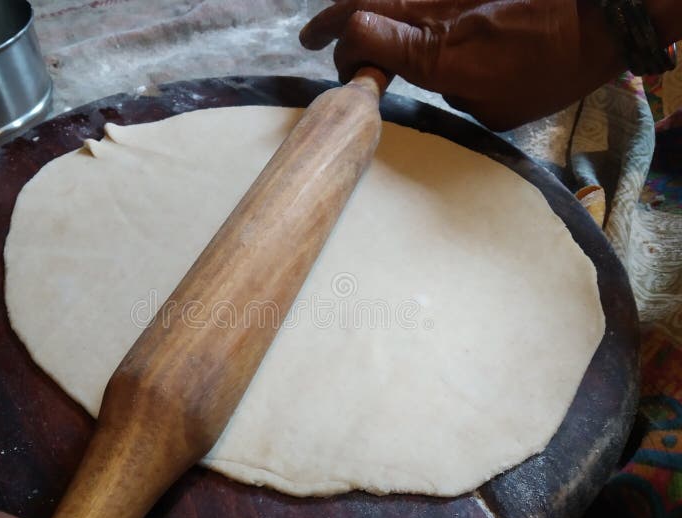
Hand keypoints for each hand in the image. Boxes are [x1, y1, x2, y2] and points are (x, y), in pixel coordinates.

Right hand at [300, 0, 625, 129]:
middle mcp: (431, 14)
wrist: (601, 17)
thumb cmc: (550, 71)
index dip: (344, 56)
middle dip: (330, 25)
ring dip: (355, 9)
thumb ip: (451, 95)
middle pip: (359, 4)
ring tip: (338, 24)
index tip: (353, 78)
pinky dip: (389, 4)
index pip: (360, 36)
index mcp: (433, 53)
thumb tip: (437, 82)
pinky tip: (386, 15)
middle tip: (312, 40)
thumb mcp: (494, 110)